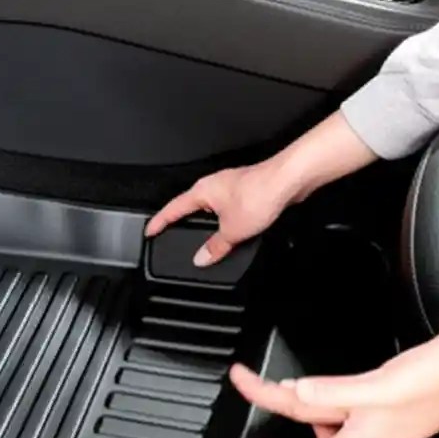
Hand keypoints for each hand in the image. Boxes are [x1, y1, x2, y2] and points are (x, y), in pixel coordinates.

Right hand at [144, 160, 294, 266]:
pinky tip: (236, 229)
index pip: (173, 209)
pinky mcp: (247, 189)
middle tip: (175, 234)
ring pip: (213, 207)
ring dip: (211, 222)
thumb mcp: (232, 231)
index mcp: (202, 191)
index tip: (150, 230)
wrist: (288, 180)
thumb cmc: (260, 194)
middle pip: (192, 206)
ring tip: (211, 239)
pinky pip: (229, 207)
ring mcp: (231, 185)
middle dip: (185, 221)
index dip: (159, 222)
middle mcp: (214, 185)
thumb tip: (202, 257)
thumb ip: (215, 247)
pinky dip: (227, 219)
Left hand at [228, 330, 438, 437]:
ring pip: (326, 419)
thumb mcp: (373, 387)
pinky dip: (330, 399)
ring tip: (320, 376)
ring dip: (311, 399)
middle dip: (280, 403)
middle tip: (246, 378)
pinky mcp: (386, 418)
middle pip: (308, 428)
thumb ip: (330, 393)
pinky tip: (334, 385)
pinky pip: (344, 413)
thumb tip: (297, 394)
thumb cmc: (430, 379)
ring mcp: (377, 433)